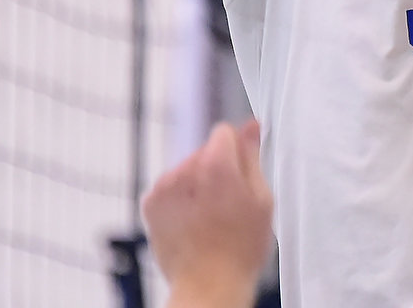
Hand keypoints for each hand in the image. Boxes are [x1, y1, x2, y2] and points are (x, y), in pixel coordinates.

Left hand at [143, 120, 274, 307]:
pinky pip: (169, 187)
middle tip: (229, 204)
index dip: (236, 151)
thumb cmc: (240, 249)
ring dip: (196, 184)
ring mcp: (164, 186)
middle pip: (204, 151)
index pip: (224, 132)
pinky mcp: (150, 203)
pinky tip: (192, 222)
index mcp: (216, 164)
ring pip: (186, 169)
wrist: (208, 286)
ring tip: (209, 217)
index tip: (241, 174)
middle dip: (216, 169)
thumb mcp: (261, 200)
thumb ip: (252, 156)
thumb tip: (251, 126)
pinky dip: (179, 199)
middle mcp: (185, 169)